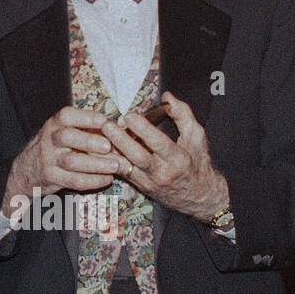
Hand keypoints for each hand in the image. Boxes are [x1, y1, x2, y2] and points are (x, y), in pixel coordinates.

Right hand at [5, 106, 122, 206]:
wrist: (28, 168)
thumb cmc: (56, 146)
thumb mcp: (63, 131)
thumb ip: (87, 129)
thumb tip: (118, 130)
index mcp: (54, 124)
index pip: (67, 116)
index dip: (87, 118)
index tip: (105, 122)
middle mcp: (49, 139)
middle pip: (67, 137)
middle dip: (89, 141)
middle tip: (108, 146)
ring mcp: (49, 159)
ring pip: (72, 162)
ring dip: (96, 164)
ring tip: (115, 166)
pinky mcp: (52, 177)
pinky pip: (74, 181)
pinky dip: (93, 180)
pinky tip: (107, 179)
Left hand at [100, 91, 229, 220]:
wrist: (199, 196)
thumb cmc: (197, 163)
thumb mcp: (196, 137)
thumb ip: (183, 114)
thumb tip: (167, 96)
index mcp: (178, 159)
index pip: (159, 143)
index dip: (143, 129)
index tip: (129, 115)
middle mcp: (162, 172)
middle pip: (138, 157)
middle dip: (120, 140)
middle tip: (107, 125)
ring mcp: (149, 181)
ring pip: (125, 167)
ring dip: (109, 152)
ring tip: (96, 137)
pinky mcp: (139, 186)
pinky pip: (120, 173)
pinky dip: (107, 161)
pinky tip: (96, 150)